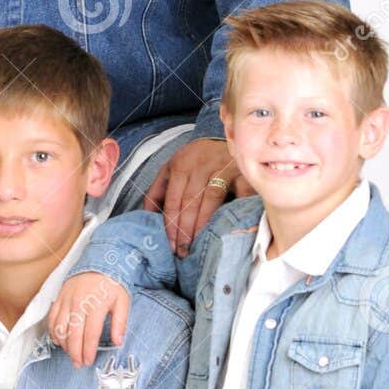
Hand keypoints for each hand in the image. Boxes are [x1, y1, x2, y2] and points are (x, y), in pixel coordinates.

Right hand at [47, 273, 130, 366]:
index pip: (90, 333)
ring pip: (60, 328)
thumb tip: (118, 342)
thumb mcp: (123, 302)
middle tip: (78, 364)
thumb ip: (120, 323)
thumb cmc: (111, 285)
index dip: (88, 350)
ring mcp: (66, 300)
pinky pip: (52, 319)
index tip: (89, 361)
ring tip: (71, 355)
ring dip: (64, 345)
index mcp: (96, 305)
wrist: (98, 263)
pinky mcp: (58, 298)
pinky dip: (54, 332)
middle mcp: (79, 303)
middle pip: (73, 334)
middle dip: (75, 353)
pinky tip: (60, 341)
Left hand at [143, 137, 237, 255]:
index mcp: (180, 165)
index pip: (172, 199)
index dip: (170, 224)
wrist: (230, 137)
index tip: (170, 244)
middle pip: (189, 202)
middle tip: (183, 250)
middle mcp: (200, 164)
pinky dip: (234, 211)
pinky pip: (238, 195)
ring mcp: (221, 167)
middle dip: (185, 229)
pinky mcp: (242, 172)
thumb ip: (158, 190)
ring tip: (198, 244)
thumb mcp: (173, 168)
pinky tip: (227, 229)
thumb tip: (146, 215)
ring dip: (203, 224)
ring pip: (210, 199)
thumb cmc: (198, 160)